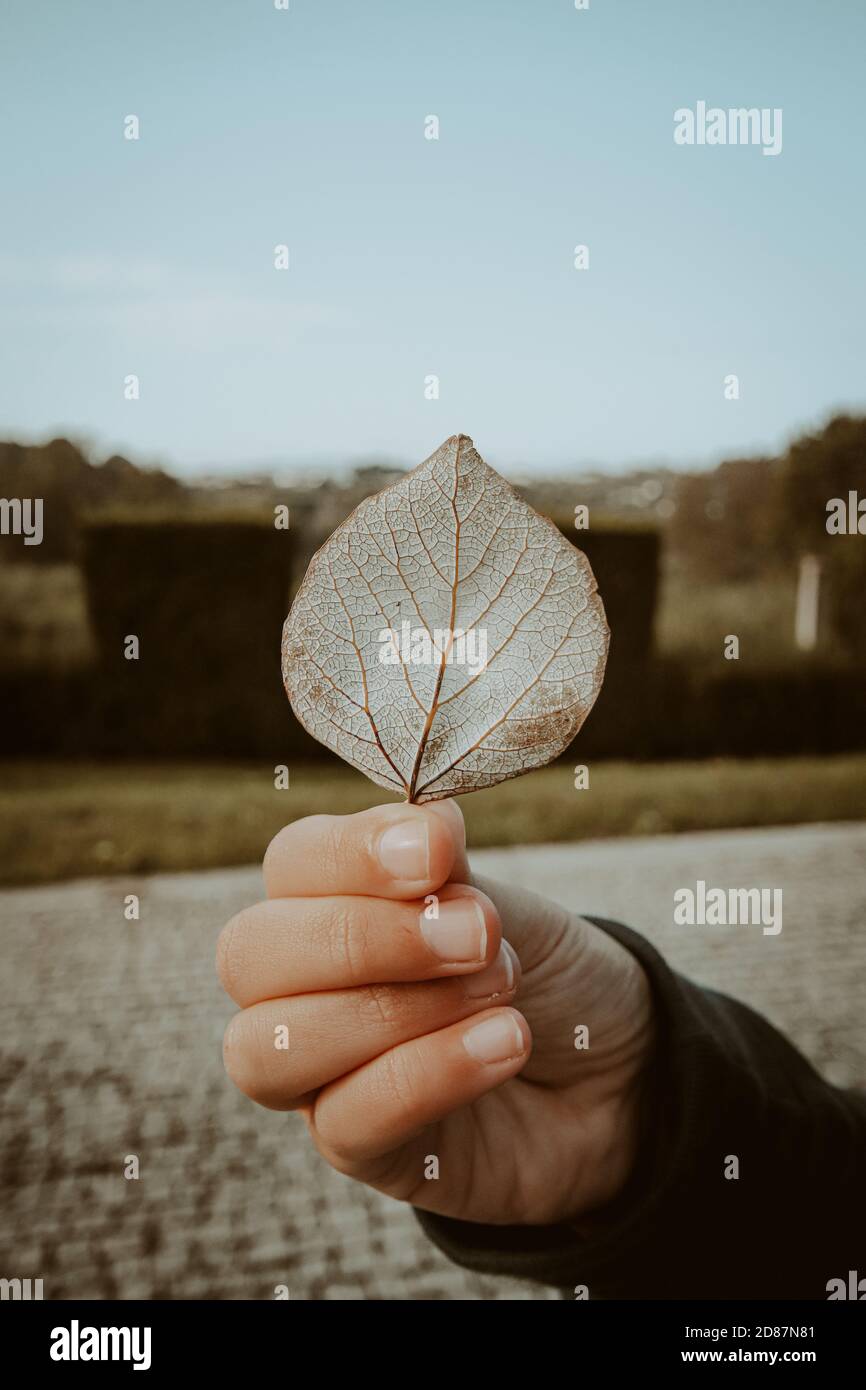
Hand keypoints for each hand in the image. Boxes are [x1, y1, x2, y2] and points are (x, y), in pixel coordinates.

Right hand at [217, 800, 652, 1226]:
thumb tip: (424, 824)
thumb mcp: (505, 906)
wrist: (614, 1070)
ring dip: (393, 1009)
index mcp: (328, 901)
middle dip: (364, 937)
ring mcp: (319, 1074)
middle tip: (479, 933)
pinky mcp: (360, 1149)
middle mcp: (300, 985)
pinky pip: (347, 1120)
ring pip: (268, 1048)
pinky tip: (505, 1042)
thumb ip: (448, 874)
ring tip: (500, 987)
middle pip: (249, 954)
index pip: (291, 863)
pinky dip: (430, 1072)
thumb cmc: (543, 974)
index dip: (353, 853)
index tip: (440, 850)